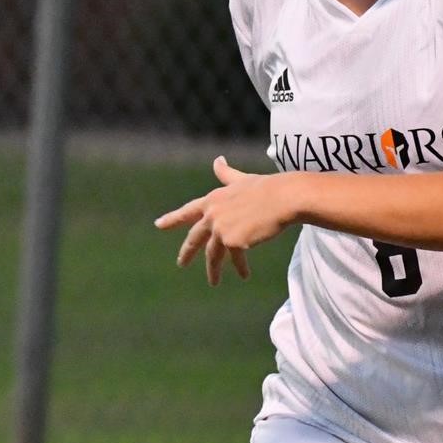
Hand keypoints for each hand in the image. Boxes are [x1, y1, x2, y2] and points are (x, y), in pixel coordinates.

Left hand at [154, 156, 291, 284]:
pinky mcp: (233, 241)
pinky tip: (244, 275)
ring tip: (213, 283)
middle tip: (181, 263)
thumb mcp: (242, 179)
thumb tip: (217, 160)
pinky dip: (240, 268)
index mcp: (213, 199)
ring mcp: (221, 228)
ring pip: (212, 254)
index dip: (172, 218)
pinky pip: (235, 259)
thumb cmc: (267, 187)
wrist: (283, 198)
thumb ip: (226, 174)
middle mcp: (212, 214)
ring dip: (213, 270)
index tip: (159, 225)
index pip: (188, 211)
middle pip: (195, 237)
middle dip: (187, 252)